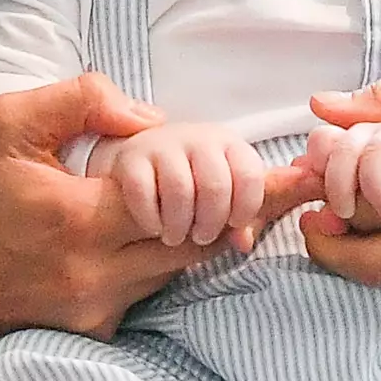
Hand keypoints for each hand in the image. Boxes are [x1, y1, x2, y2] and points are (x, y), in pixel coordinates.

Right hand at [0, 78, 315, 341]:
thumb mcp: (9, 122)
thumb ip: (84, 102)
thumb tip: (154, 119)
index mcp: (82, 219)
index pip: (190, 203)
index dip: (248, 187)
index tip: (305, 174)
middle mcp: (98, 275)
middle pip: (203, 244)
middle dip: (249, 212)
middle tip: (302, 183)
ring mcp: (97, 310)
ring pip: (181, 269)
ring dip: (205, 233)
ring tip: (244, 199)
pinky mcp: (91, 332)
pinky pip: (146, 288)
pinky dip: (160, 257)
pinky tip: (158, 228)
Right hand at [88, 120, 273, 247]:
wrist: (143, 160)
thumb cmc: (195, 182)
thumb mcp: (227, 195)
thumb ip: (244, 218)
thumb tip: (244, 242)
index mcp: (229, 144)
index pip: (250, 175)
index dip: (246, 208)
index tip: (235, 224)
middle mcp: (197, 138)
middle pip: (215, 186)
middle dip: (211, 222)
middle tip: (202, 236)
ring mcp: (162, 144)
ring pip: (179, 190)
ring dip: (180, 224)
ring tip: (176, 237)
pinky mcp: (130, 158)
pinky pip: (143, 192)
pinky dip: (151, 219)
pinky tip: (154, 227)